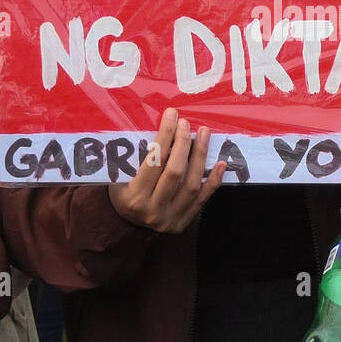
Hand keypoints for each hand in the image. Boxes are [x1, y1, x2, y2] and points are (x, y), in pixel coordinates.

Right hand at [107, 108, 225, 232]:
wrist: (125, 225)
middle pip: (175, 172)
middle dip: (182, 143)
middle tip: (186, 123)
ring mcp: (170, 219)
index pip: (154, 161)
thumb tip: (162, 127)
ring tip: (204, 134)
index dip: (165, 136)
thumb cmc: (122, 192)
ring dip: (200, 156)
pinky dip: (213, 181)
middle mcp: (152, 210)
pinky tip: (220, 163)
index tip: (172, 115)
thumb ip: (137, 157)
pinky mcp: (183, 222)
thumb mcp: (120, 175)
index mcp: (134, 197)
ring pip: (191, 185)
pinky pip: (202, 200)